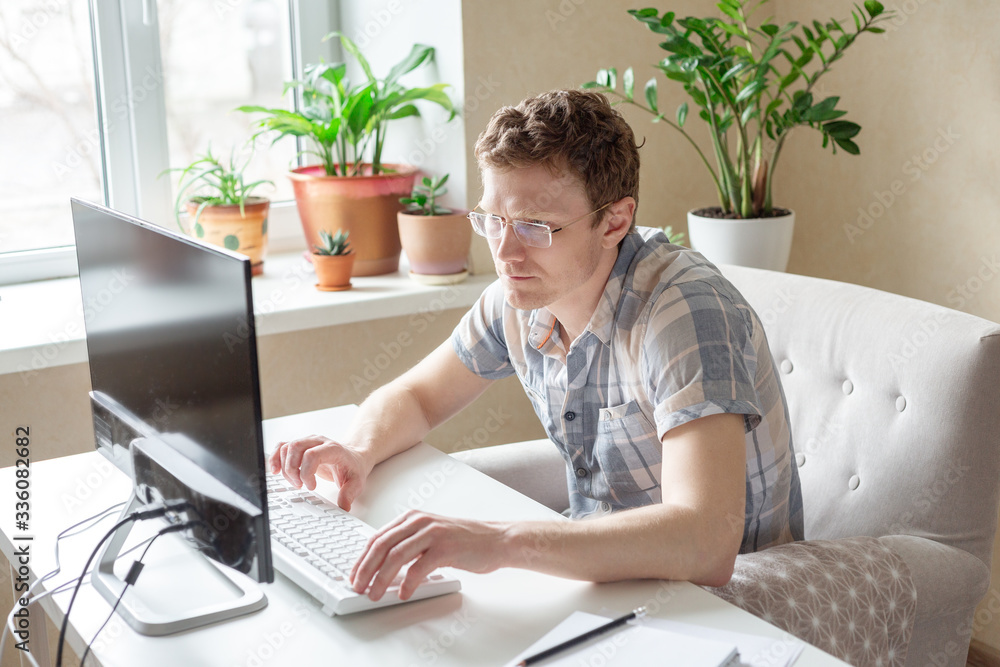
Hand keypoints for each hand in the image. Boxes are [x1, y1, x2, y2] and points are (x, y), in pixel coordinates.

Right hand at [269, 435, 371, 510]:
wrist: (354, 457)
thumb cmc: (353, 468)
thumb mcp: (356, 482)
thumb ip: (349, 494)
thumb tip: (343, 507)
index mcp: (332, 449)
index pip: (311, 455)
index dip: (306, 473)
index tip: (311, 487)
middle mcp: (318, 441)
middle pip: (295, 448)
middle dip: (292, 470)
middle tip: (299, 485)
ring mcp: (308, 442)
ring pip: (286, 448)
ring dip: (285, 468)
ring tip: (294, 482)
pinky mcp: (300, 446)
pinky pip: (282, 446)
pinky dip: (275, 457)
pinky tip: (274, 470)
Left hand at [349, 510, 509, 600]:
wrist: (495, 539)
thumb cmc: (464, 540)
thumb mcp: (430, 535)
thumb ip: (408, 544)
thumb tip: (381, 567)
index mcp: (412, 518)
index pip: (377, 538)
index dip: (361, 559)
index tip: (354, 576)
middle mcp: (419, 522)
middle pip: (382, 546)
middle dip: (365, 569)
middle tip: (358, 587)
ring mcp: (433, 534)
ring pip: (396, 556)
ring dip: (381, 579)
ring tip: (374, 594)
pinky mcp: (445, 548)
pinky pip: (419, 567)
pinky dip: (408, 583)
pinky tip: (404, 593)